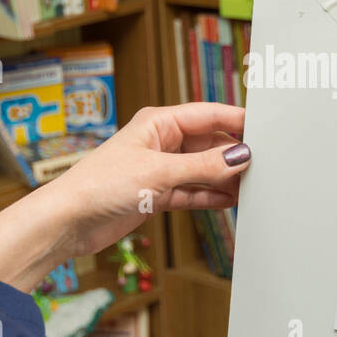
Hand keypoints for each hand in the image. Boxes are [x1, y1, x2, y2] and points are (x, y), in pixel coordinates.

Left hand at [39, 102, 250, 257]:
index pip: (209, 115)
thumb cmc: (100, 185)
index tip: (267, 132)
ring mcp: (161, 168)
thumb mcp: (160, 173)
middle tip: (264, 165)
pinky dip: (211, 196)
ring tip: (253, 186)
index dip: (238, 122)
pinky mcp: (157, 193)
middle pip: (210, 143)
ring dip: (224, 178)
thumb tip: (240, 156)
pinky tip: (231, 200)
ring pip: (204, 169)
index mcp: (159, 122)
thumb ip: (204, 167)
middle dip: (234, 154)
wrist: (69, 221)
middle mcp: (162, 142)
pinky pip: (194, 190)